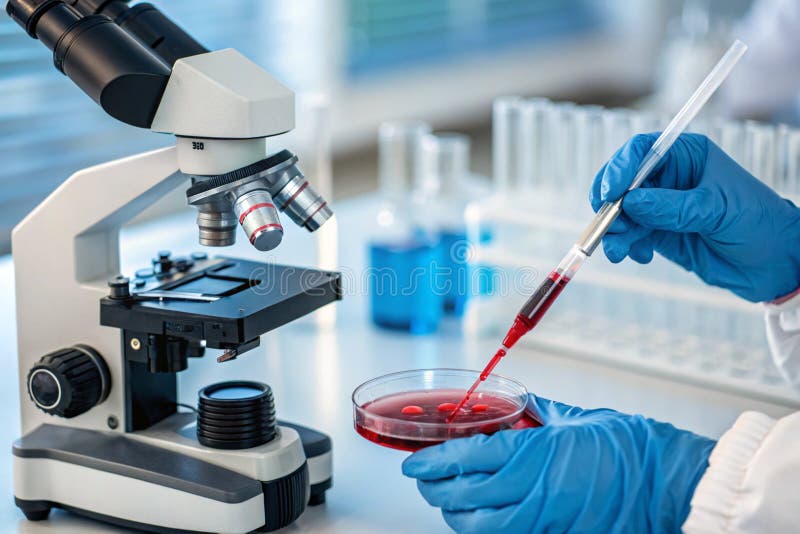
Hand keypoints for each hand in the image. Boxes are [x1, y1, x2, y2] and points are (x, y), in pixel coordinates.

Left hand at [402, 396, 713, 533]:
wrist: (663, 482)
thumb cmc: (623, 445)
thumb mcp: (570, 418)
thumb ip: (531, 412)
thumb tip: (506, 406)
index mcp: (534, 453)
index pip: (465, 458)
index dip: (432, 461)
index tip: (414, 462)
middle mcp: (532, 491)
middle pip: (463, 497)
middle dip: (435, 489)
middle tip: (426, 479)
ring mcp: (543, 521)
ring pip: (479, 528)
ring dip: (456, 515)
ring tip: (449, 500)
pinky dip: (485, 530)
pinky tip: (481, 518)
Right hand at [589, 133, 799, 301]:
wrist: (774, 263)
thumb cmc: (757, 222)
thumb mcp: (717, 210)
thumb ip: (674, 207)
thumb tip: (631, 203)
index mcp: (686, 156)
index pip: (641, 151)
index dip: (620, 168)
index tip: (609, 193)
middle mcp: (668, 178)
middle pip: (622, 182)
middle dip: (610, 205)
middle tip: (608, 226)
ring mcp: (660, 207)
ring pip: (621, 213)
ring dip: (615, 232)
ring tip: (621, 251)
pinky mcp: (658, 233)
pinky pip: (629, 236)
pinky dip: (626, 246)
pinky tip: (641, 256)